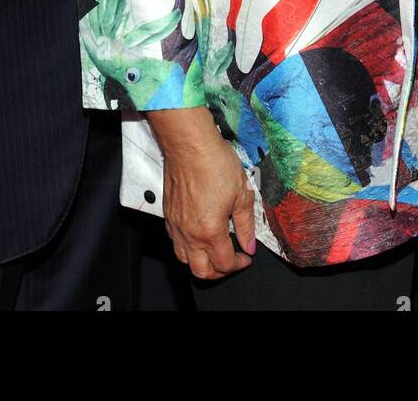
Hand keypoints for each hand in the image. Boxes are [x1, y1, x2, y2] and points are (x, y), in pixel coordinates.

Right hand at [149, 109, 256, 280]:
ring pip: (184, 260)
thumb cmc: (214, 163)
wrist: (189, 144)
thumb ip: (246, 224)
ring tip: (214, 253)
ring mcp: (176, 225)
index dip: (239, 264)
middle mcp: (189, 234)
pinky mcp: (167, 215)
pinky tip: (198, 236)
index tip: (246, 256)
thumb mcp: (242, 193)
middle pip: (202, 272)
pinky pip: (175, 242)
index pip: (225, 263)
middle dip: (219, 272)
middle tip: (231, 261)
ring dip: (201, 263)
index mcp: (210, 232)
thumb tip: (249, 244)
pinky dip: (187, 248)